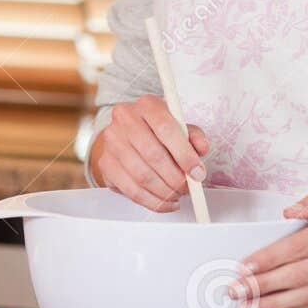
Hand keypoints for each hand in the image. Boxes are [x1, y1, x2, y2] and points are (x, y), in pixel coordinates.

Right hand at [91, 96, 208, 211]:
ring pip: (142, 176)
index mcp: (147, 105)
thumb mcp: (178, 127)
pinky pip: (131, 190)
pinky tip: (165, 202)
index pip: (166, 129)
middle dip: (175, 178)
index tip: (198, 173)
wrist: (125, 135)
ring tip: (177, 196)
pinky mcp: (105, 164)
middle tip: (188, 189)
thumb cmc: (157, 132)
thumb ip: (193, 136)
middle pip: (153, 155)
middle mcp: (125, 119)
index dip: (184, 155)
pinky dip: (152, 202)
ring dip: (165, 192)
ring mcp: (112, 142)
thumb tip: (201, 149)